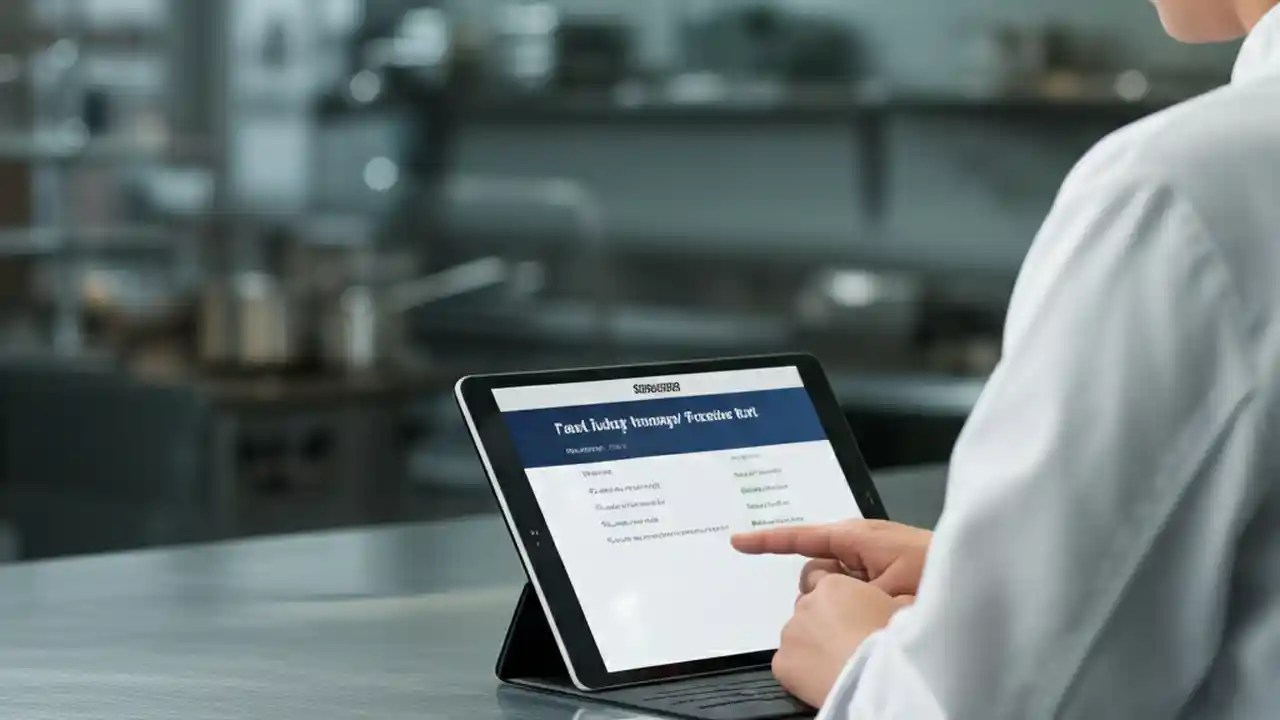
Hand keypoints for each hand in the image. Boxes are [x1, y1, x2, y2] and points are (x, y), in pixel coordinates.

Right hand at [731, 519, 930, 596]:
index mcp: (859, 537)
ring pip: (833, 584)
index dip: (768, 541)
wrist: (981, 579)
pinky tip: (879, 614)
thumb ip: (843, 586)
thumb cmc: (940, 573)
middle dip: (822, 591)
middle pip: (816, 571)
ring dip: (846, 601)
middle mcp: (862, 545)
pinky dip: (855, 602)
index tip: (738, 542)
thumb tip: (817, 592)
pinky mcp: (883, 575)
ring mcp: (873, 560)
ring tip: (883, 611)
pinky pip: (853, 588)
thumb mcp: (885, 584)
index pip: (803, 537)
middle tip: (859, 606)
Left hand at [772, 574, 904, 706]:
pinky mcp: (782, 663)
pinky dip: (800, 672)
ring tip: (836, 664)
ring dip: (811, 646)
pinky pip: (787, 664)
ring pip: (797, 637)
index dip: (833, 597)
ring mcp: (790, 633)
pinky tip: (821, 679)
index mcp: (832, 586)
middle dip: (821, 622)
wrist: (875, 677)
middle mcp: (806, 604)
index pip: (820, 578)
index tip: (845, 612)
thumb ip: (891, 599)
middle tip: (844, 642)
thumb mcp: (903, 609)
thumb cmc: (892, 640)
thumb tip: (897, 601)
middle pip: (808, 609)